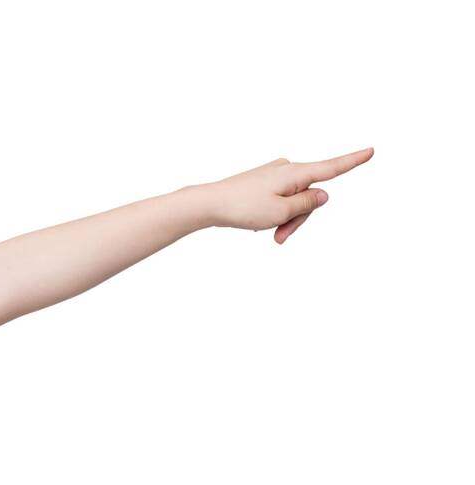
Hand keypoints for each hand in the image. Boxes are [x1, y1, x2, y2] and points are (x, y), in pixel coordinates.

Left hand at [203, 147, 373, 242]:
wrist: (208, 204)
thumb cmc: (242, 208)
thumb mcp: (282, 212)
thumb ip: (308, 204)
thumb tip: (324, 194)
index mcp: (296, 172)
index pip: (331, 168)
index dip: (352, 161)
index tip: (371, 150)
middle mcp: (287, 168)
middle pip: (310, 196)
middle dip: (300, 219)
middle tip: (280, 238)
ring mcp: (274, 174)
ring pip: (293, 202)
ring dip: (285, 220)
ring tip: (268, 233)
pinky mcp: (262, 182)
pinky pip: (279, 201)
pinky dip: (274, 215)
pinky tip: (257, 224)